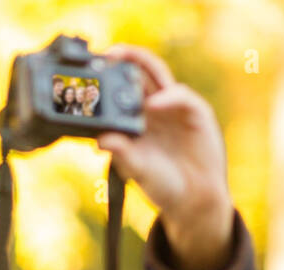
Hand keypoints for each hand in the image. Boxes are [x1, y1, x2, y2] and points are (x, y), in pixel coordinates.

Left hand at [94, 44, 234, 269]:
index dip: (107, 79)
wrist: (192, 200)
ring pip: (159, 75)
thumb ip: (121, 154)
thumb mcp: (136, 170)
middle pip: (138, 73)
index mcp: (135, 119)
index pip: (120, 89)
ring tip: (123, 60)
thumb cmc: (162, 184)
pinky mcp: (196, 113)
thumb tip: (99, 140)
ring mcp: (174, 108)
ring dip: (142, 64)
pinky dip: (167, 97)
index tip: (88, 74)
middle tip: (104, 55)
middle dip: (123, 59)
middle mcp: (153, 108)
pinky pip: (180, 97)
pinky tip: (153, 104)